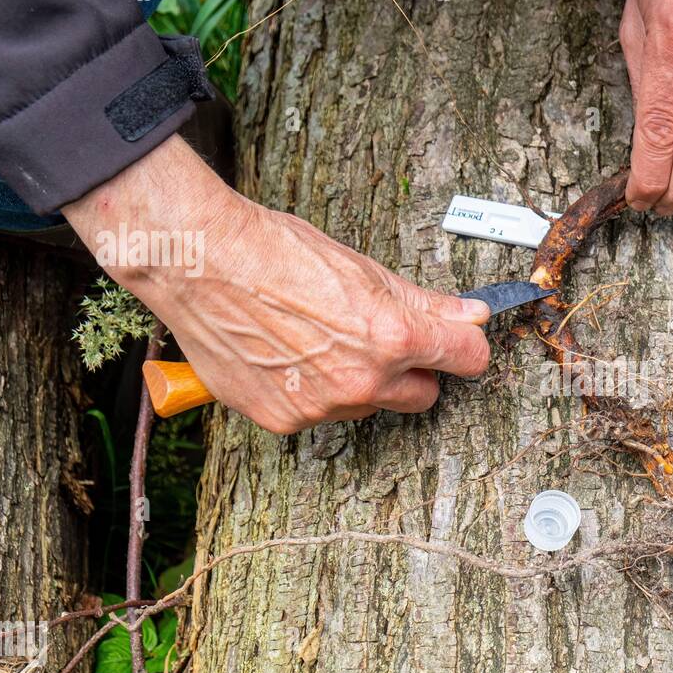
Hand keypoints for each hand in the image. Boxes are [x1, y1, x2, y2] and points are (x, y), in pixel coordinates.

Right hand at [63, 135, 489, 433]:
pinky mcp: (284, 419)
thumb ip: (424, 303)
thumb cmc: (277, 252)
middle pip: (422, 395)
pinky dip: (311, 392)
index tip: (456, 342)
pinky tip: (287, 355)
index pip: (469, 360)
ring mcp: (322, 406)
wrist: (201, 263)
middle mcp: (363, 380)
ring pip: (367, 404)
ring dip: (357, 381)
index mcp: (394, 337)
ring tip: (317, 337)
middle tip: (377, 337)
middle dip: (410, 371)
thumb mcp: (363, 268)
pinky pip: (319, 414)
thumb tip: (471, 315)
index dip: (463, 347)